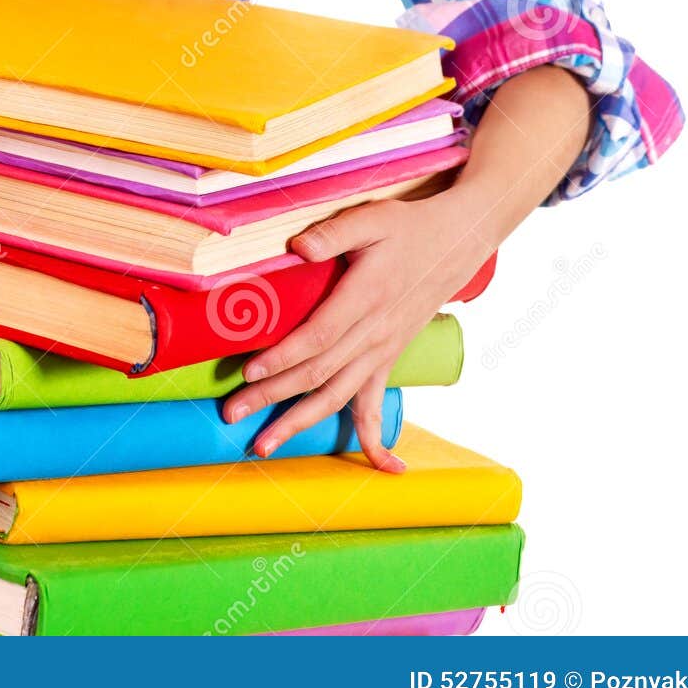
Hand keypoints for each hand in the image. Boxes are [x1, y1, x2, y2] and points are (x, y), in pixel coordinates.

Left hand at [221, 187, 489, 468]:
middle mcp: (374, 333)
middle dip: (272, 398)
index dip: (283, 358)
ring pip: (338, 397)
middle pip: (318, 374)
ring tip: (265, 445)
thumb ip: (333, 234)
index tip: (248, 373)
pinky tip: (382, 468)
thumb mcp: (372, 219)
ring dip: (300, 423)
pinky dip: (377, 439)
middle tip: (232, 414)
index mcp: (366, 298)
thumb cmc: (407, 228)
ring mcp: (383, 351)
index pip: (318, 337)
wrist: (456, 242)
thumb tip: (298, 247)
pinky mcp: (388, 358)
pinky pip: (377, 403)